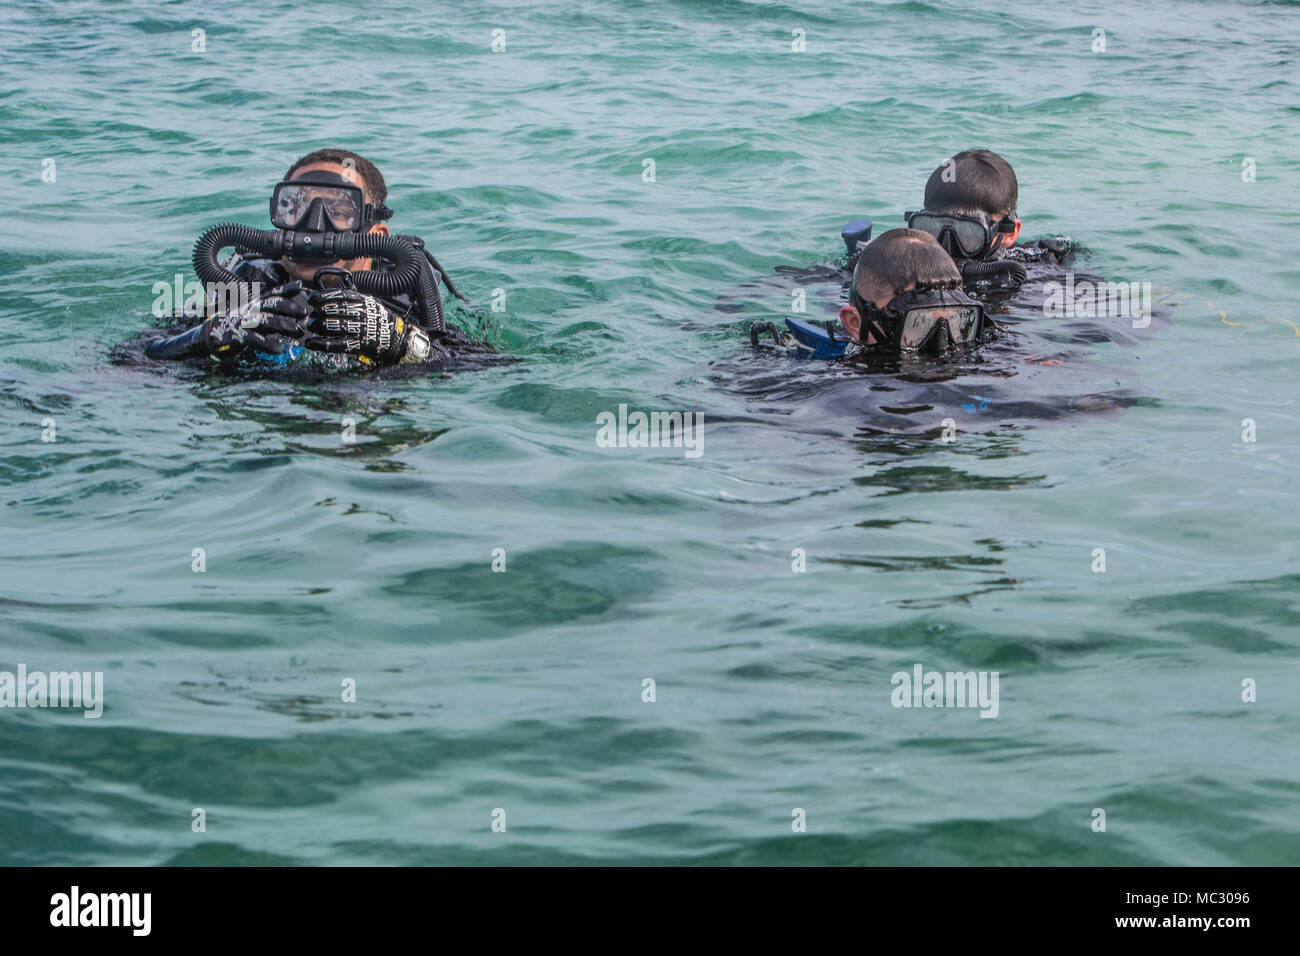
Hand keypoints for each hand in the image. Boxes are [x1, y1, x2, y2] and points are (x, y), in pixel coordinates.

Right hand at [197, 282, 308, 357]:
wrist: (211, 334)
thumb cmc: (239, 325)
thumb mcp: (257, 316)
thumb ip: (275, 313)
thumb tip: (299, 312)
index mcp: (256, 304)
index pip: (272, 294)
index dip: (286, 289)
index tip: (300, 285)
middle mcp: (251, 309)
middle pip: (272, 304)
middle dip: (289, 307)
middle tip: (305, 312)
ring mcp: (244, 321)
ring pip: (266, 320)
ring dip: (283, 325)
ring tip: (298, 331)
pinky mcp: (238, 335)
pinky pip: (253, 339)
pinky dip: (266, 344)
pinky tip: (278, 349)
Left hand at [300, 287, 418, 364]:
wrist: (395, 337)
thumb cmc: (377, 319)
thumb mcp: (367, 302)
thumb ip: (351, 296)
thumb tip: (328, 291)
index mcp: (363, 302)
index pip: (339, 296)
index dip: (323, 297)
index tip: (312, 299)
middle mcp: (362, 314)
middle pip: (335, 311)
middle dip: (319, 312)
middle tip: (312, 314)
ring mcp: (360, 330)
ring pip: (335, 326)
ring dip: (319, 326)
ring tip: (311, 325)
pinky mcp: (358, 345)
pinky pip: (337, 344)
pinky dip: (322, 344)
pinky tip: (311, 343)